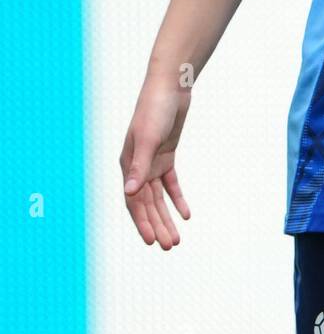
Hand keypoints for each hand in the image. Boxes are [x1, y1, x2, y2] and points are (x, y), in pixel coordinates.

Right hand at [120, 84, 191, 248]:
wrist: (170, 87)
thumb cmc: (155, 109)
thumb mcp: (148, 138)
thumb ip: (139, 167)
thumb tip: (130, 193)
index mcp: (128, 165)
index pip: (134, 201)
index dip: (142, 222)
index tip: (151, 241)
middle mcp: (137, 167)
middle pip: (147, 204)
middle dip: (157, 225)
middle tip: (169, 246)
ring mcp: (152, 162)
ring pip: (159, 197)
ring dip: (166, 217)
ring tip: (176, 238)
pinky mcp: (166, 155)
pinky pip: (170, 183)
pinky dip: (177, 198)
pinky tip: (186, 214)